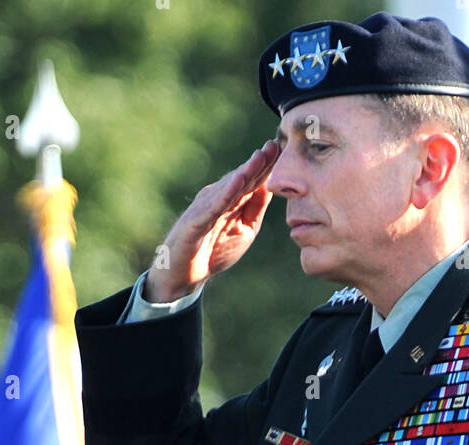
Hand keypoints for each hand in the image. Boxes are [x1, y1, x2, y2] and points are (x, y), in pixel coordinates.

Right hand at [144, 140, 279, 302]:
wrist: (184, 275)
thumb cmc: (214, 251)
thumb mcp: (244, 229)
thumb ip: (255, 208)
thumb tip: (270, 185)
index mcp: (231, 201)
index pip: (251, 181)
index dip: (266, 167)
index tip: (283, 150)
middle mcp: (217, 199)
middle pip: (241, 179)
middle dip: (258, 162)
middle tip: (275, 144)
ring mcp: (205, 208)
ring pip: (229, 187)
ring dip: (245, 171)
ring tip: (260, 156)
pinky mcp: (195, 221)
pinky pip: (213, 206)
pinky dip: (226, 193)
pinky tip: (239, 180)